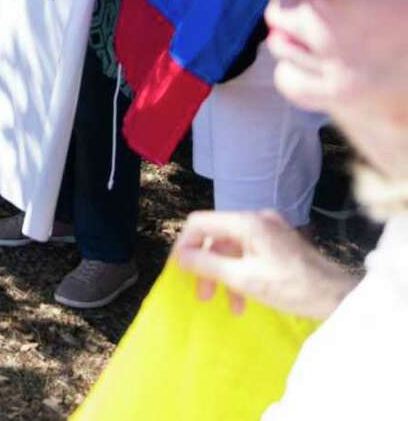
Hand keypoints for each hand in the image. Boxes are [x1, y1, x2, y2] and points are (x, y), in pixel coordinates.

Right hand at [171, 210, 355, 320]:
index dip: (185, 245)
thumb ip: (208, 265)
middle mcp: (257, 219)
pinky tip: (246, 296)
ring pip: (232, 247)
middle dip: (206, 265)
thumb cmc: (293, 288)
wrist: (340, 298)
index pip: (200, 223)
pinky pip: (249, 252)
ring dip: (225, 273)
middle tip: (203, 294)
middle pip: (216, 236)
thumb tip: (179, 257)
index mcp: (247, 222)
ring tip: (229, 303)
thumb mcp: (245, 280)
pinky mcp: (281, 242)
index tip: (181, 271)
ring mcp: (271, 229)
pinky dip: (242, 271)